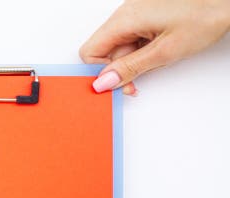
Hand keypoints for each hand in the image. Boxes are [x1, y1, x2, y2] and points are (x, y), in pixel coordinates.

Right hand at [80, 0, 229, 94]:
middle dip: (119, 70)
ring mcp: (137, 13)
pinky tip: (159, 52)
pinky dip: (142, 50)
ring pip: (120, 46)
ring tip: (157, 63)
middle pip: (105, 50)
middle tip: (136, 84)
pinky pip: (133, 37)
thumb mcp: (165, 51)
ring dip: (133, 61)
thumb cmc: (206, 13)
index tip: (113, 86)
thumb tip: (103, 82)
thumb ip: (130, 68)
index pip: (90, 52)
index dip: (99, 73)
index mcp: (125, 19)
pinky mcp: (147, 14)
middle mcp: (126, 13)